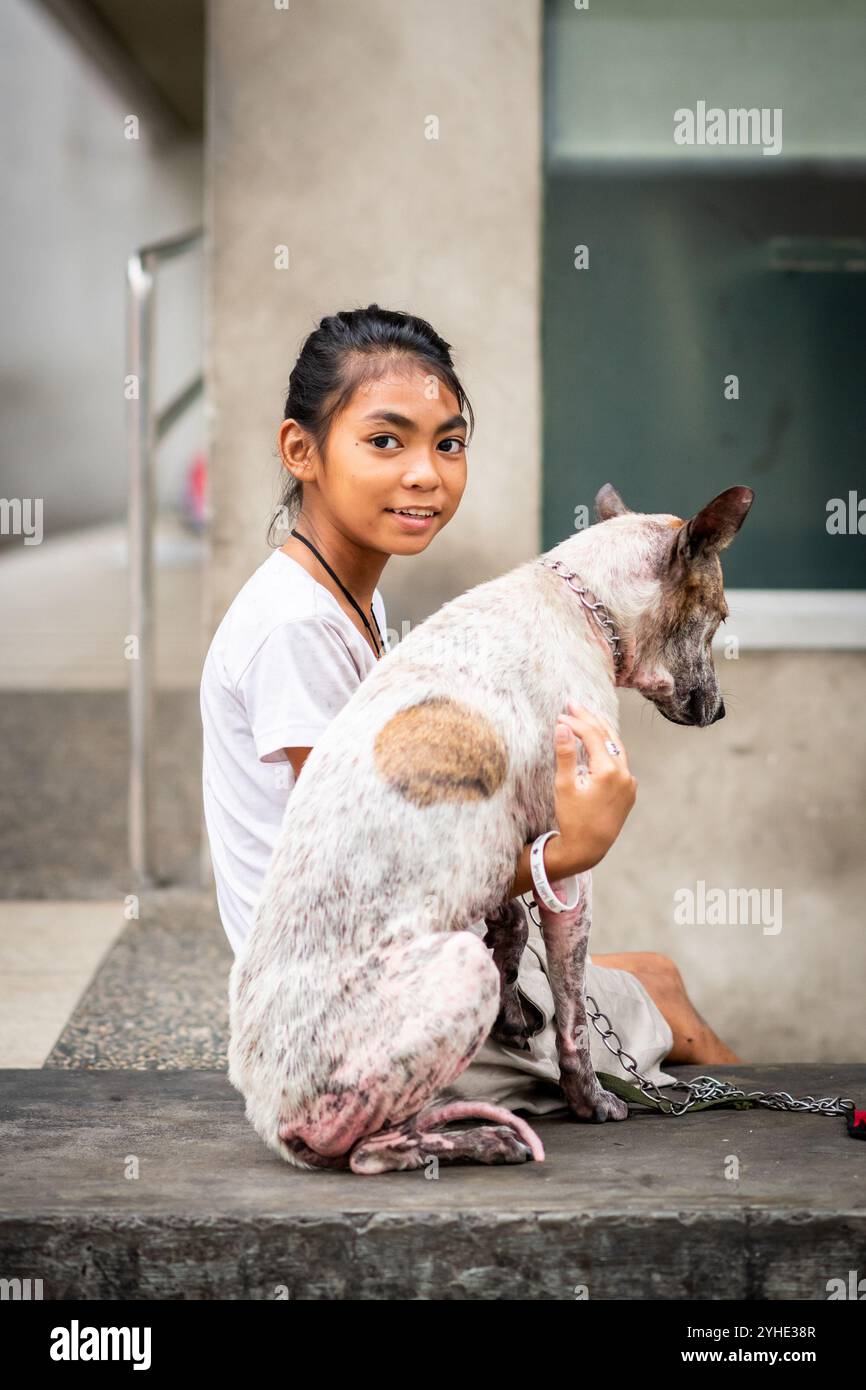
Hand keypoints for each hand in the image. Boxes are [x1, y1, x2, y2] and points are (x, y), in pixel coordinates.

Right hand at [546, 701, 636, 877]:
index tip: (560, 715)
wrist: (588, 848)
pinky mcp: (629, 790)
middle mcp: (625, 774)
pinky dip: (609, 748)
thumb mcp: (565, 786)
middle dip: (589, 719)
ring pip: (617, 748)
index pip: (592, 736)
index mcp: (609, 771)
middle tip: (573, 704)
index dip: (575, 723)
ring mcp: (629, 783)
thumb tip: (561, 727)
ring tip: (589, 715)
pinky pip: (620, 762)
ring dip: (602, 731)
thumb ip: (565, 754)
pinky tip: (601, 741)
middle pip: (608, 737)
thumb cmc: (572, 819)